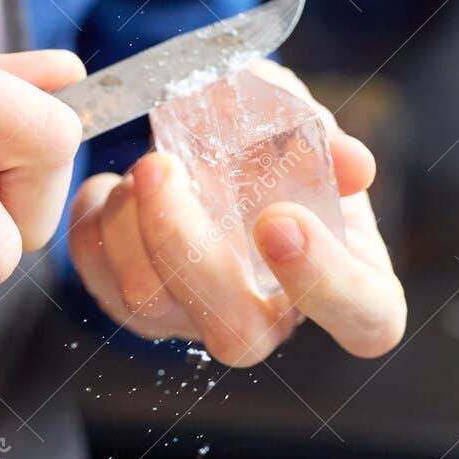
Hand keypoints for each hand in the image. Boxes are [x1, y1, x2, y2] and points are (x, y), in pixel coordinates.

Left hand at [66, 59, 404, 366]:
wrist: (209, 149)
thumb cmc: (274, 145)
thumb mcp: (300, 122)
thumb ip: (323, 138)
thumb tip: (352, 165)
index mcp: (346, 281)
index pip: (364, 317)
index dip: (327, 283)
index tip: (280, 218)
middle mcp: (270, 319)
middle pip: (236, 335)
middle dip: (185, 248)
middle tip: (159, 167)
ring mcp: (197, 323)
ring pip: (149, 306)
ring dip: (130, 223)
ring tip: (147, 165)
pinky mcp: (136, 311)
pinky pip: (99, 283)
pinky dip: (94, 223)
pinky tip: (111, 186)